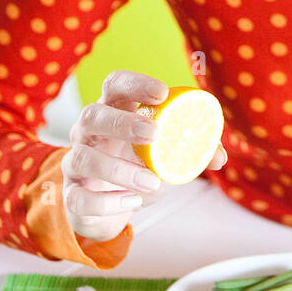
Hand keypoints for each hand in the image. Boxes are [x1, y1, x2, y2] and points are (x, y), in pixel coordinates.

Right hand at [62, 69, 227, 242]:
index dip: (136, 84)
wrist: (109, 206)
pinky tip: (132, 201)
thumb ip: (193, 152)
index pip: (116, 84)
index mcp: (114, 111)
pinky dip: (105, 201)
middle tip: (154, 134)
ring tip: (151, 182)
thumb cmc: (139, 167)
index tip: (162, 93)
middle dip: (122, 123)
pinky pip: (78, 197)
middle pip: (92, 114)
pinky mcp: (72, 194)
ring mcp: (75, 162)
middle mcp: (89, 132)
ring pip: (83, 157)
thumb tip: (219, 156)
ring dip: (118, 169)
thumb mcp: (167, 156)